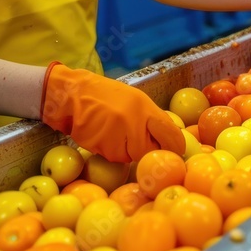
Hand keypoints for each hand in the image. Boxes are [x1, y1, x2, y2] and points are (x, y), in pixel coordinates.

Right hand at [41, 62, 185, 162]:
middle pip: (149, 152)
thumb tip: (173, 141)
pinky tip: (102, 135)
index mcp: (145, 107)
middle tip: (136, 141)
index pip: (171, 135)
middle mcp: (133, 120)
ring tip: (113, 131)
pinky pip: (112, 157)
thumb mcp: (136, 100)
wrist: (74, 93)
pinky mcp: (99, 145)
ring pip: (129, 157)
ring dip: (125, 151)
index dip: (175, 149)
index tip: (175, 154)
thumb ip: (153, 119)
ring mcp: (115, 133)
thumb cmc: (109, 97)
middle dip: (146, 151)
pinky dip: (109, 151)